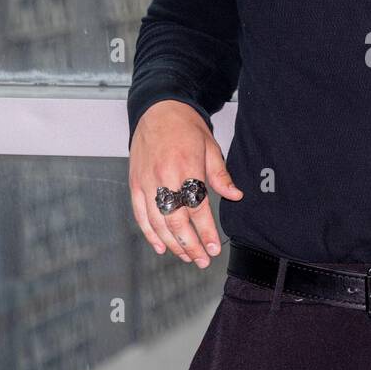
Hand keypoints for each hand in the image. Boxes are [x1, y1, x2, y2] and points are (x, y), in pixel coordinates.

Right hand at [128, 100, 243, 267]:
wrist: (158, 109)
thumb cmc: (185, 127)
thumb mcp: (210, 148)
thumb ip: (220, 176)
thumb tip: (236, 196)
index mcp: (185, 167)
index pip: (197, 208)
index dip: (206, 231)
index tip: (214, 248)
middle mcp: (163, 177)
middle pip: (176, 220)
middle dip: (190, 244)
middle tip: (202, 260)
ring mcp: (145, 181)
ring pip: (158, 222)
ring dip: (173, 243)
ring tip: (187, 257)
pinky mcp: (134, 183)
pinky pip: (141, 214)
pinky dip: (150, 233)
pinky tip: (162, 246)